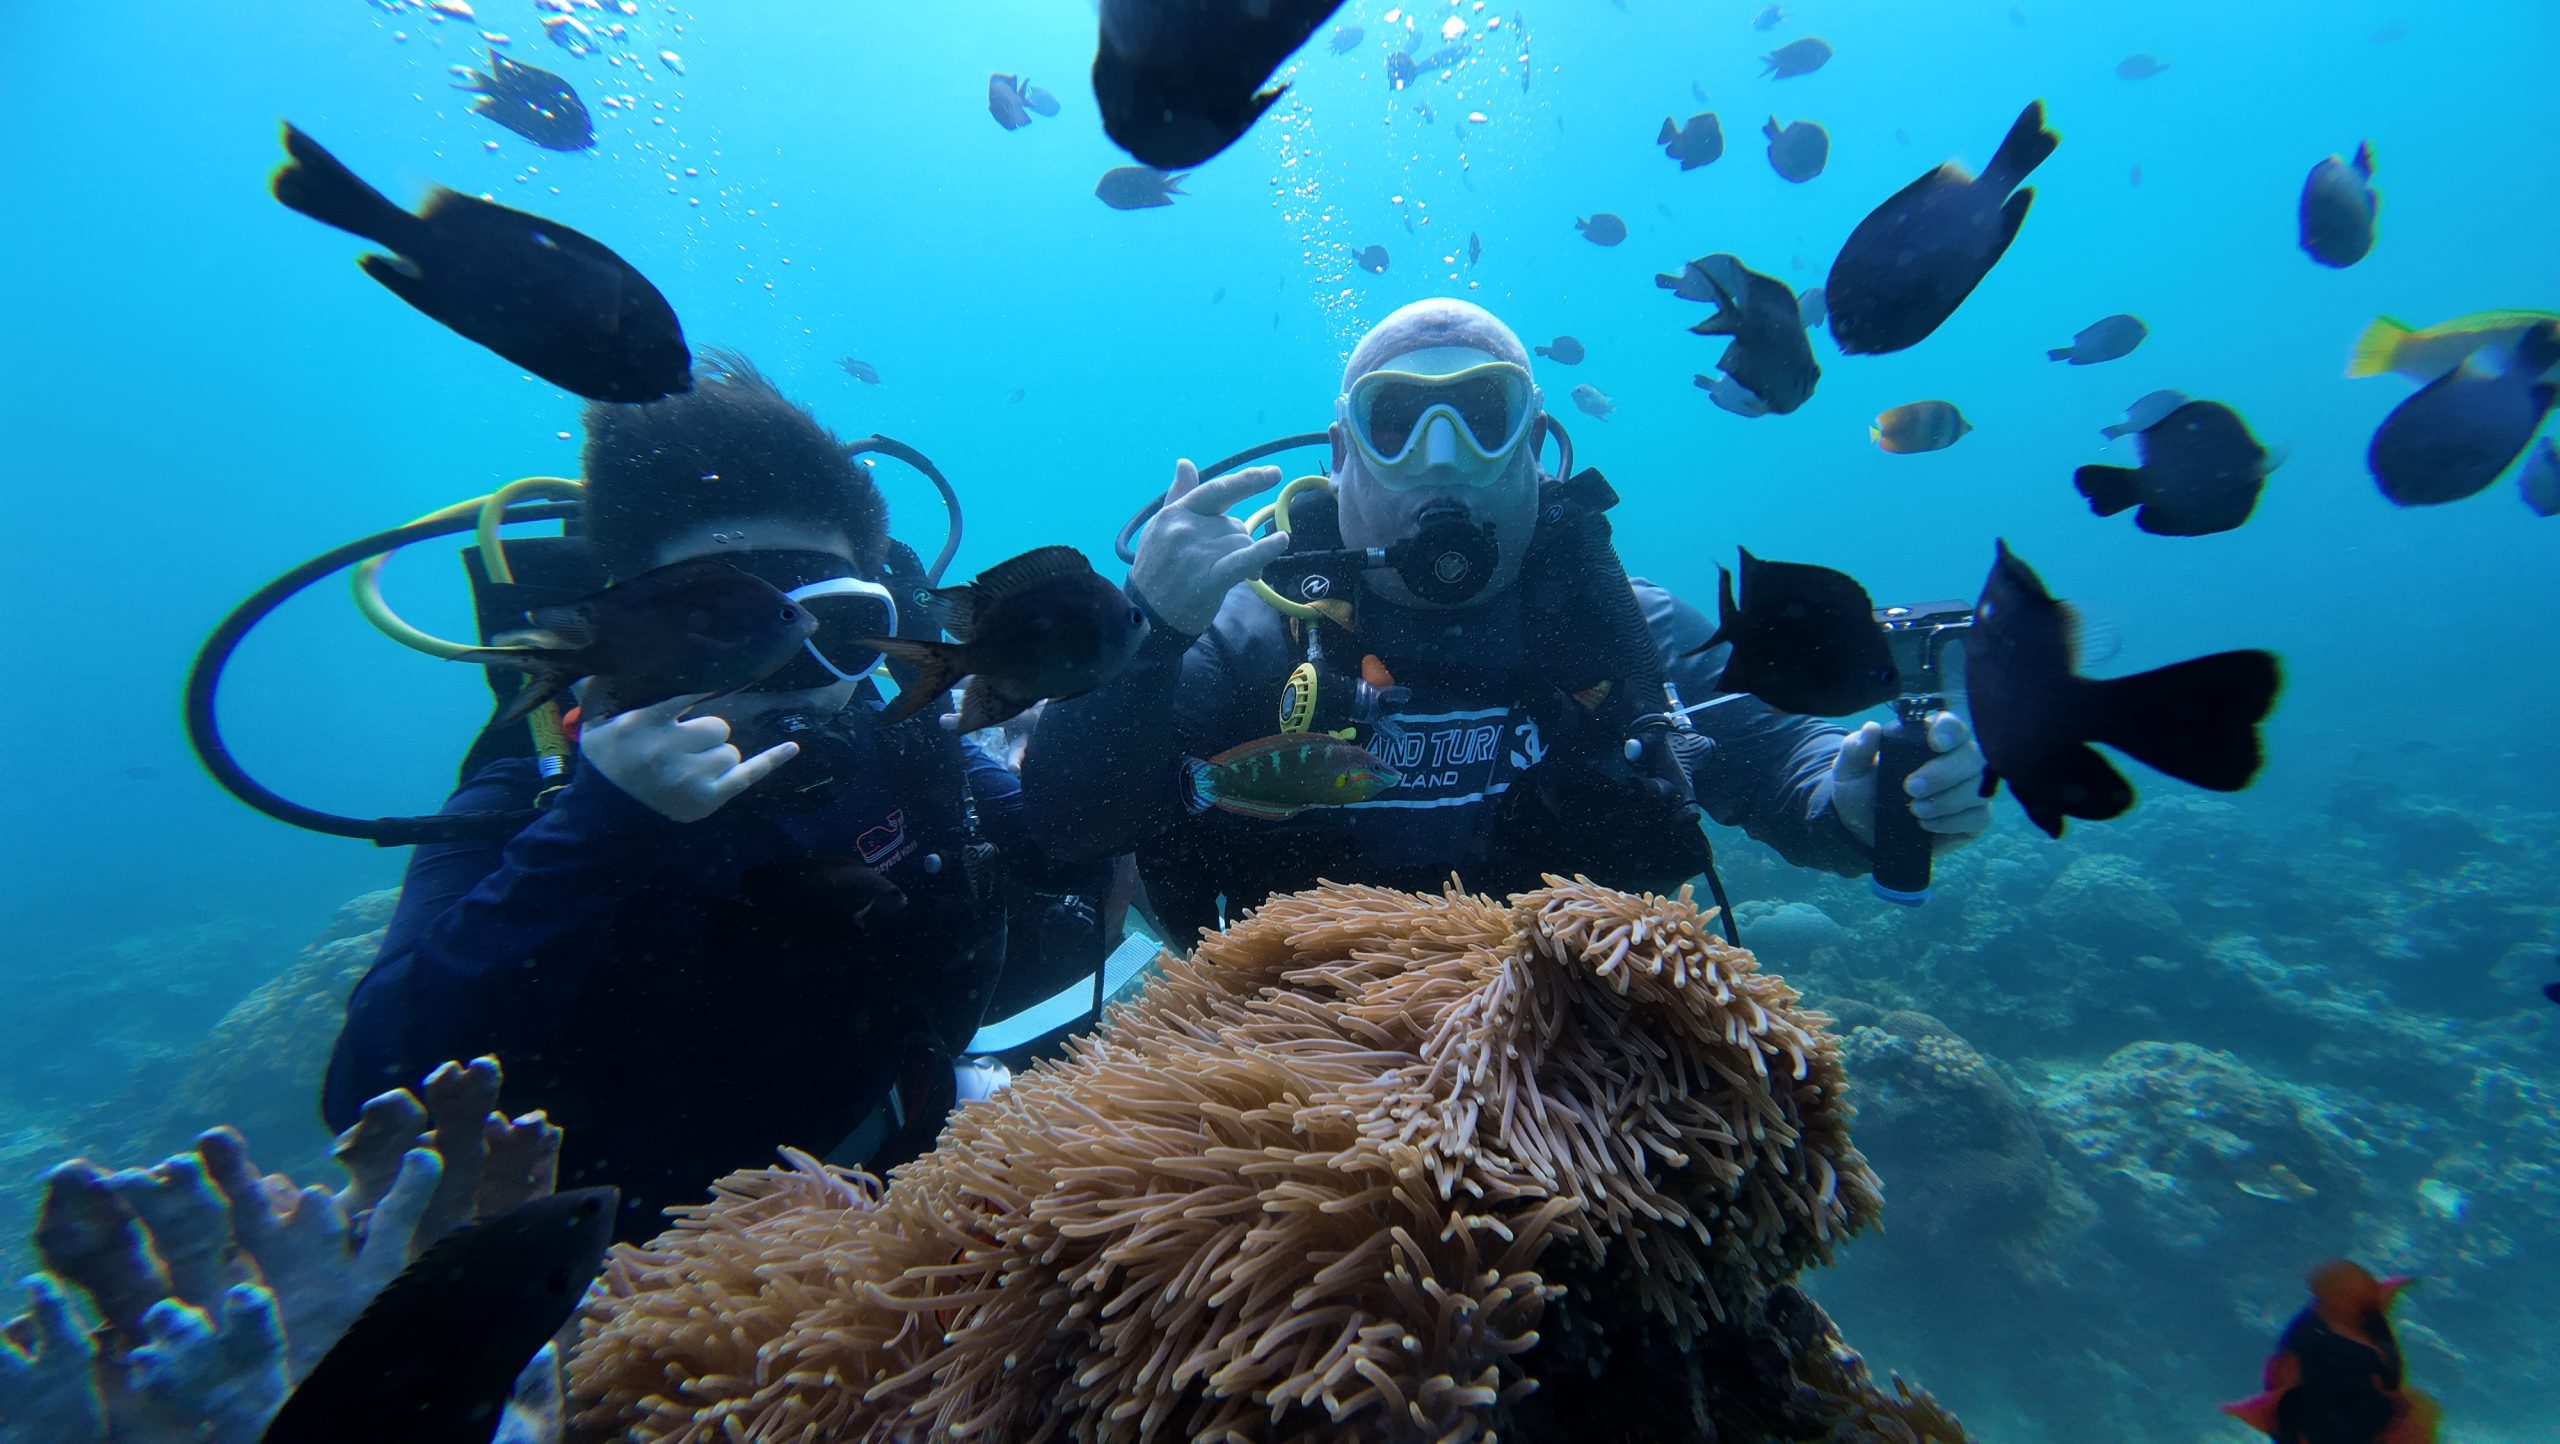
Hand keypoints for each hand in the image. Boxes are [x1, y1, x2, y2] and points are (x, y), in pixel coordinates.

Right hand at [579, 693, 796, 822]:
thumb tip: (594, 661)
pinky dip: (771, 760)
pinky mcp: (708, 799)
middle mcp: (668, 750)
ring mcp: (690, 777)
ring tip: (687, 768)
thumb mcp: (591, 725)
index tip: (717, 675)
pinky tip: (791, 747)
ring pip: (729, 751)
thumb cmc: (603, 765)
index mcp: (642, 724)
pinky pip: (749, 773)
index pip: (688, 695)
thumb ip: (595, 691)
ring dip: (714, 756)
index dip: (702, 692)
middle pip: (717, 727)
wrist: (606, 822)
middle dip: (704, 735)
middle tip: (683, 747)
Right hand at [1127, 459, 1294, 635]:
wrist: (1147, 615)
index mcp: (1175, 513)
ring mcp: (1196, 554)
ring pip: (1242, 542)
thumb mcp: (1160, 527)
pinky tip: (1281, 541)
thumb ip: (1178, 495)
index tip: (1274, 474)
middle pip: (1234, 524)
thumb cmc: (1156, 569)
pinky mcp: (1208, 578)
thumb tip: (1185, 462)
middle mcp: (1185, 529)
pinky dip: (1264, 551)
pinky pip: (1243, 559)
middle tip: (1232, 561)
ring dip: (1248, 558)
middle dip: (1239, 542)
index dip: (1248, 481)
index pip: (1217, 490)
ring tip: (1239, 575)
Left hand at [1830, 711, 1991, 850]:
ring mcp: (1969, 789)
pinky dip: (1953, 822)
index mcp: (1930, 739)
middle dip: (1944, 773)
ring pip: (1978, 789)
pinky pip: (1979, 816)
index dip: (1950, 730)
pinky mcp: (1973, 817)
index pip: (1953, 725)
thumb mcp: (1850, 769)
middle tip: (1910, 788)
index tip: (1934, 743)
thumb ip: (1857, 748)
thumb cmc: (1862, 789)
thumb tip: (1871, 729)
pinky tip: (1926, 825)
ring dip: (1947, 800)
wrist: (1864, 828)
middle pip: (1974, 757)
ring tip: (1914, 810)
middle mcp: (1957, 760)